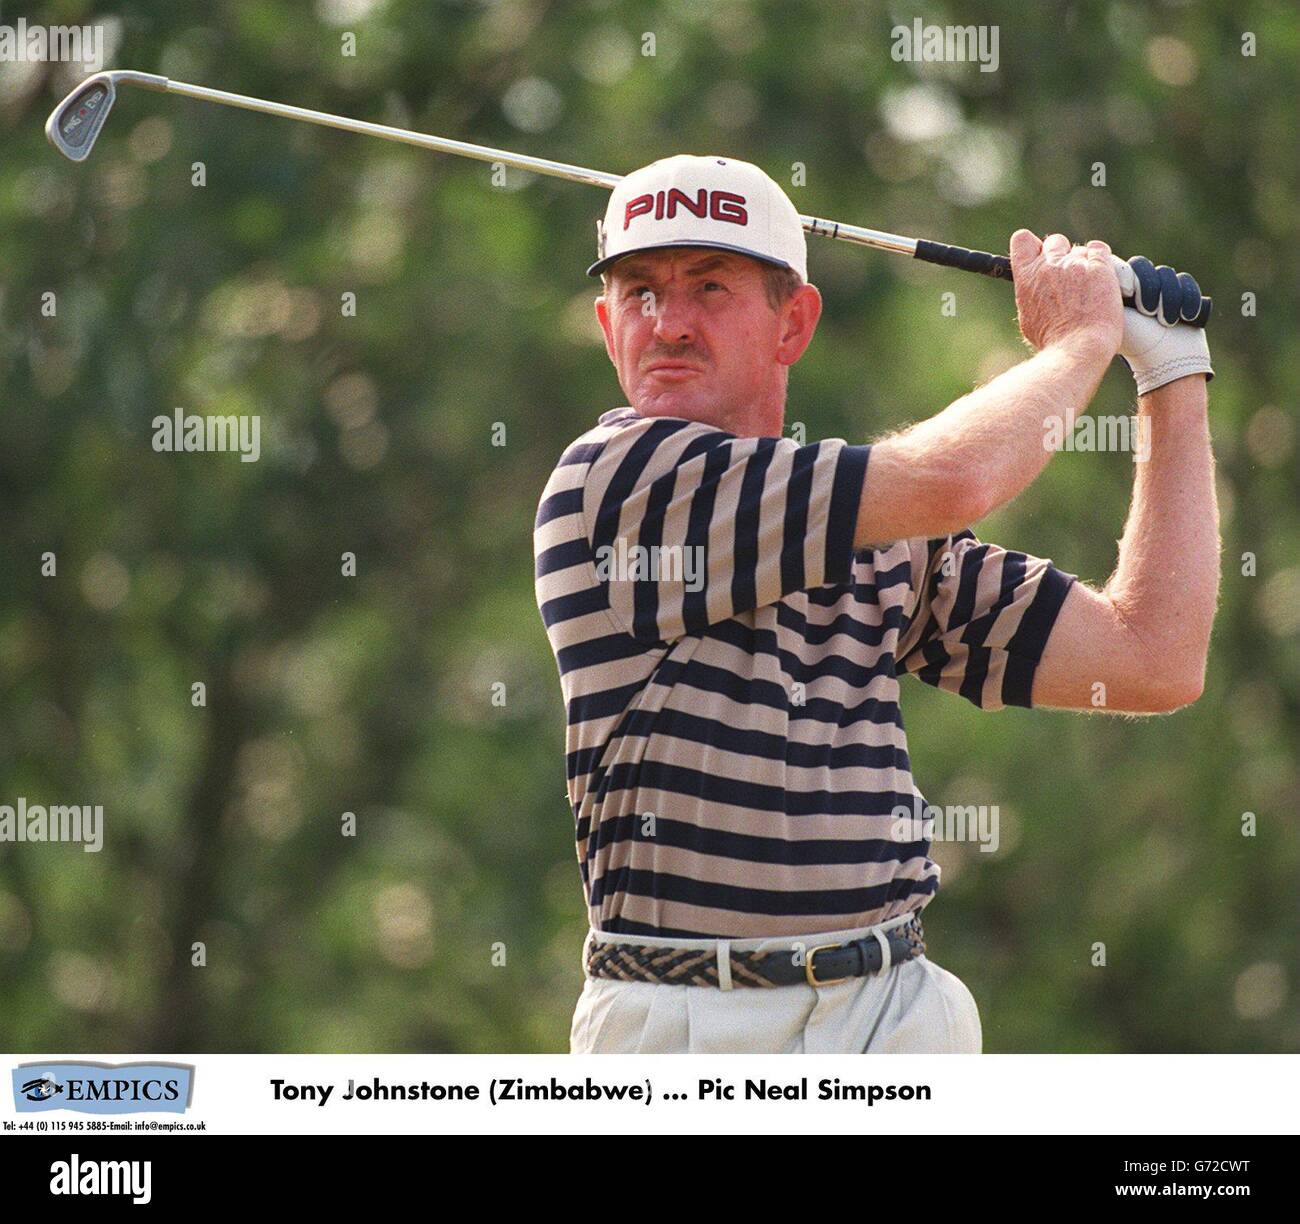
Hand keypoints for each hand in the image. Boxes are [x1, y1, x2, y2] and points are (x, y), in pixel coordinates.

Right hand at [1009, 230, 1122, 361]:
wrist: (1078, 347)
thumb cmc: (1054, 340)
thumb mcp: (1030, 319)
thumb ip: (1032, 296)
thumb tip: (1037, 293)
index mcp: (1027, 278)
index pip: (1022, 240)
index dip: (1034, 248)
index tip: (1041, 258)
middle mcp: (1049, 266)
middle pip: (1054, 242)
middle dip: (1062, 255)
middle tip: (1070, 277)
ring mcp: (1074, 264)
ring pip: (1080, 250)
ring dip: (1084, 263)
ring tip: (1089, 289)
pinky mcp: (1099, 266)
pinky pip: (1100, 250)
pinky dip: (1102, 261)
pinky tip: (1103, 276)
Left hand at [1111, 255, 1213, 394]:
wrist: (1165, 362)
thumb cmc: (1135, 344)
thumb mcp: (1114, 318)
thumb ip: (1106, 294)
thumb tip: (1098, 272)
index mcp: (1119, 290)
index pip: (1127, 268)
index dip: (1133, 278)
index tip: (1130, 296)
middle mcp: (1138, 287)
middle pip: (1146, 268)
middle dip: (1150, 289)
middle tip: (1147, 313)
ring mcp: (1160, 290)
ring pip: (1168, 275)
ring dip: (1169, 297)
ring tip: (1167, 322)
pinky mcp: (1182, 295)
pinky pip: (1187, 283)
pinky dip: (1188, 298)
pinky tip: (1185, 316)